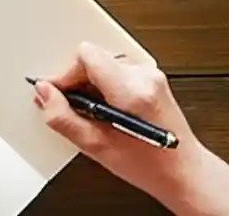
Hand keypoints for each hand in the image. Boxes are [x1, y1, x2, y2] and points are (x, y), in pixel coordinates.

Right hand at [34, 42, 228, 215]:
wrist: (184, 173)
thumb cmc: (150, 165)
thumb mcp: (96, 147)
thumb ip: (63, 117)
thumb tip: (44, 94)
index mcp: (131, 90)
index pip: (86, 56)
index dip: (65, 74)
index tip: (57, 93)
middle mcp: (144, 76)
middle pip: (93, 58)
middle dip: (77, 82)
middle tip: (74, 109)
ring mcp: (152, 75)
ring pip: (103, 64)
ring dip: (91, 85)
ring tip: (93, 113)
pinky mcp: (153, 79)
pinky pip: (116, 70)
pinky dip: (104, 86)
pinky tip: (107, 110)